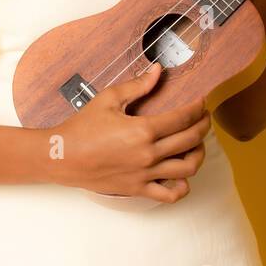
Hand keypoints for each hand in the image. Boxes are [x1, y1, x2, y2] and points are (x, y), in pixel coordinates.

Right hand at [44, 62, 210, 203]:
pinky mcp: (138, 189)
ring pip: (188, 169)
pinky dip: (183, 187)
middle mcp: (148, 154)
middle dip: (203, 126)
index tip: (201, 102)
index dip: (197, 108)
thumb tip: (158, 71)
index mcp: (143, 130)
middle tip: (204, 118)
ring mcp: (145, 174)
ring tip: (197, 144)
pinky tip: (182, 175)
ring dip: (199, 154)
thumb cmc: (82, 127)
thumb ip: (137, 85)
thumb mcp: (108, 99)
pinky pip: (170, 194)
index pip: (183, 118)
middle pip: (190, 140)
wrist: (62, 156)